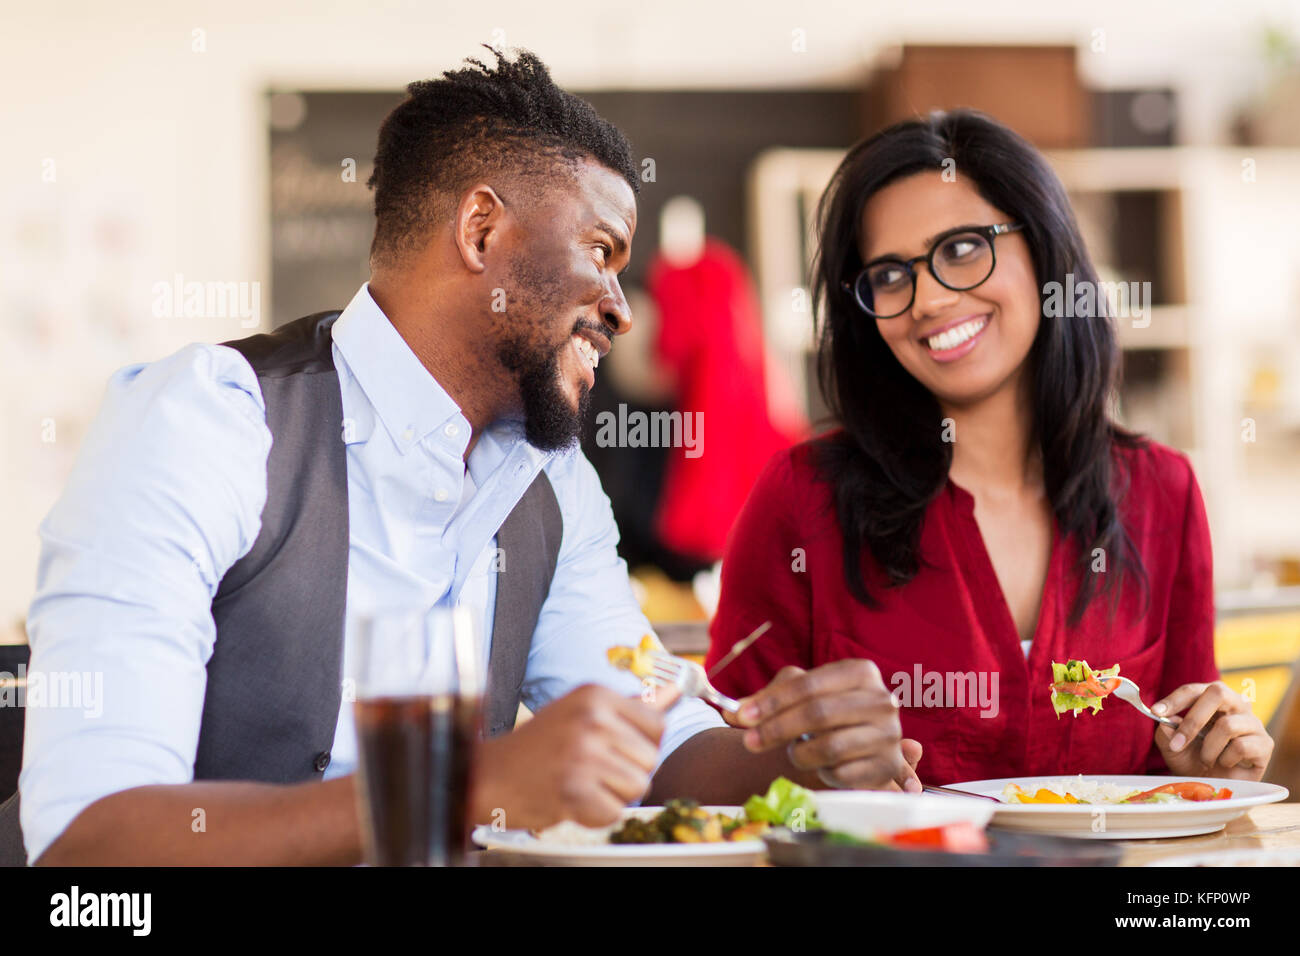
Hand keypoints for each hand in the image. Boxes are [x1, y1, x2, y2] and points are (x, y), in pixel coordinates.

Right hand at [473, 684, 665, 830]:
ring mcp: (583, 753)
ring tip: (581, 782)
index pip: (657, 725)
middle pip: (651, 759)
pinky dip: (595, 814)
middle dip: (626, 772)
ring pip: (638, 787)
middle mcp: (592, 718)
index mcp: (596, 694)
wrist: (489, 776)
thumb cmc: (539, 746)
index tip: (612, 748)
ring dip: (612, 794)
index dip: (641, 745)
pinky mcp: (574, 789)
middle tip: (589, 768)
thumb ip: (632, 706)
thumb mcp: (583, 712)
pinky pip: (614, 812)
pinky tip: (571, 799)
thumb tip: (676, 691)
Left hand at [733, 660, 917, 791]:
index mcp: (860, 672)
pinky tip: (822, 766)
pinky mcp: (886, 767)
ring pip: (829, 747)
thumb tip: (732, 712)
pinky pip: (842, 774)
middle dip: (777, 729)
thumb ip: (767, 699)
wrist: (866, 742)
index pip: (808, 685)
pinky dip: (823, 772)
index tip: (743, 717)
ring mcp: (889, 735)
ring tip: (793, 752)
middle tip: (749, 742)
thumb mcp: (802, 694)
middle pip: (818, 714)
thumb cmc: (828, 711)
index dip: (772, 701)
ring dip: (799, 754)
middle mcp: (882, 700)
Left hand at [1152, 680, 1272, 780]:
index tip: (1156, 711)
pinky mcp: (1265, 744)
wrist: (1214, 786)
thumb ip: (1166, 734)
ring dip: (1209, 748)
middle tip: (1178, 743)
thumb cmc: (1193, 760)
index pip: (1194, 690)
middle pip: (1218, 693)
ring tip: (1205, 759)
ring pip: (1228, 725)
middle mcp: (1235, 705)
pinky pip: (1242, 746)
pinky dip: (1225, 759)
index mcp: (1211, 699)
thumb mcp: (1173, 748)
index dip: (1175, 699)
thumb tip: (1165, 723)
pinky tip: (1225, 763)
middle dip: (1193, 719)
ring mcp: (1252, 723)